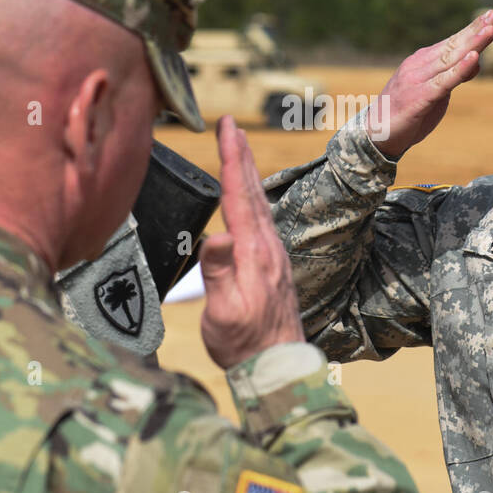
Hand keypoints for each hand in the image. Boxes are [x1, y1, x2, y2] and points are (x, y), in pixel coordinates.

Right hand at [199, 116, 303, 368]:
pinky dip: (252, 197)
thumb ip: (219, 273)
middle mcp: (267, 248)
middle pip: (252, 191)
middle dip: (241, 154)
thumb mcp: (223, 312)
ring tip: (238, 148)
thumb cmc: (244, 344)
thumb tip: (216, 235)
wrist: (276, 367)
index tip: (227, 127)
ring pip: (259, 203)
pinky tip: (249, 196)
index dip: (232, 158)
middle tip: (231, 124)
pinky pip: (261, 219)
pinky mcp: (272, 265)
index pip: (239, 196)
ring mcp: (273, 255)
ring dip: (248, 172)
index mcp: (253, 254)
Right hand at [366, 10, 492, 159]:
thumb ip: (452, 75)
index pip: (452, 42)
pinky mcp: (418, 98)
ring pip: (450, 58)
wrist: (374, 134)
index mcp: (421, 61)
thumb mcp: (433, 91)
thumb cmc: (405, 113)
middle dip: (476, 30)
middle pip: (453, 45)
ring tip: (490, 30)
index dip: (473, 29)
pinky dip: (459, 69)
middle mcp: (419, 65)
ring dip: (472, 43)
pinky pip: (443, 82)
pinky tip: (473, 58)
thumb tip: (475, 60)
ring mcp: (417, 80)